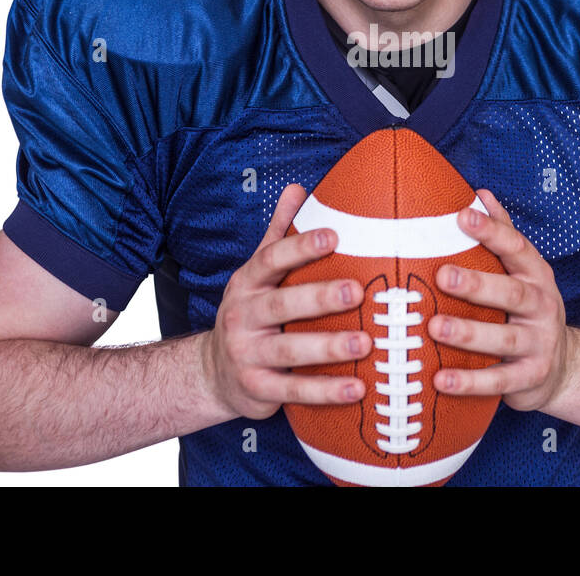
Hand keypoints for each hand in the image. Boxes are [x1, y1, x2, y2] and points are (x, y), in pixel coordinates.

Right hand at [201, 183, 371, 420]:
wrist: (214, 372)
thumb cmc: (251, 313)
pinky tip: (357, 388)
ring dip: (328, 348)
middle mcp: (242, 317)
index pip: (271, 259)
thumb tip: (298, 188)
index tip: (334, 235)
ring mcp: (247, 355)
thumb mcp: (258, 273)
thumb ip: (278, 233)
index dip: (301, 246)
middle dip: (319, 298)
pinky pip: (293, 391)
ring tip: (365, 343)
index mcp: (247, 283)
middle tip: (357, 291)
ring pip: (289, 351)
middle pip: (281, 304)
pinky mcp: (257, 390)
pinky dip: (326, 391)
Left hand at [429, 189, 571, 411]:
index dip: (491, 231)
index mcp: (536, 275)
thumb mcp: (523, 272)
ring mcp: (539, 344)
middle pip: (511, 293)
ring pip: (504, 337)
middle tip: (442, 275)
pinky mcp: (530, 378)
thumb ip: (503, 234)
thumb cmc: (528, 311)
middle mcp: (542, 307)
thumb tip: (481, 193)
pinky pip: (499, 381)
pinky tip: (440, 380)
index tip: (462, 216)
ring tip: (435, 327)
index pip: (517, 248)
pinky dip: (470, 382)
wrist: (561, 367)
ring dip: (469, 333)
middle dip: (477, 284)